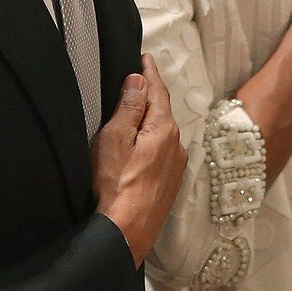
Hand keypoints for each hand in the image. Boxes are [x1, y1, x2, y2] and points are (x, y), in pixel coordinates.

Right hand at [91, 54, 186, 266]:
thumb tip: (138, 80)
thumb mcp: (115, 138)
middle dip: (149, 95)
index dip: (149, 72)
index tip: (144, 57)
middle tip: (137, 79)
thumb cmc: (115, 186)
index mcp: (163, 129)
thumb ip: (129, 107)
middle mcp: (176, 146)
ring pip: (162, 132)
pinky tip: (140, 145)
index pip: (157, 90)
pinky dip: (152, 140)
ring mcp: (175, 167)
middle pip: (161, 110)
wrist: (125, 233)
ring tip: (135, 110)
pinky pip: (162, 151)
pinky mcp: (169, 184)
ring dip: (150, 119)